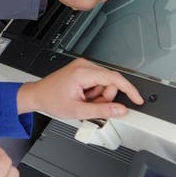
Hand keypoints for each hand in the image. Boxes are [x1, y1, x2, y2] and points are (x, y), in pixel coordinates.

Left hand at [17, 57, 143, 120]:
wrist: (38, 95)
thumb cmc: (51, 100)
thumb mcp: (78, 110)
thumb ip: (102, 111)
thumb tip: (120, 110)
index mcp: (83, 72)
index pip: (114, 78)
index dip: (129, 89)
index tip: (137, 99)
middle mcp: (84, 65)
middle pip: (110, 82)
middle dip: (104, 98)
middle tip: (90, 105)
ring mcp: (83, 66)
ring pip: (105, 83)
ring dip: (98, 97)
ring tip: (83, 101)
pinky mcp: (82, 69)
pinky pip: (98, 82)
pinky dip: (94, 93)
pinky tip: (83, 96)